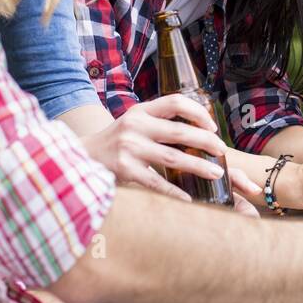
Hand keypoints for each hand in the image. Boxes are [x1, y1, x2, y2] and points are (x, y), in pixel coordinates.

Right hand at [80, 94, 263, 203]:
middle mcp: (134, 126)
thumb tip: (198, 130)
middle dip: (206, 142)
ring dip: (198, 166)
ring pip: (172, 157)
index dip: (198, 112)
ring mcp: (129, 148)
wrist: (79, 158)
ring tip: (217, 173)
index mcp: (140, 111)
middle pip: (179, 131)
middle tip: (223, 152)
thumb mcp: (132, 124)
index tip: (212, 126)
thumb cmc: (114, 143)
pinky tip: (189, 199)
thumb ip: (158, 124)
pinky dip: (175, 192)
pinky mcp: (124, 170)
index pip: (175, 102)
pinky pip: (156, 182)